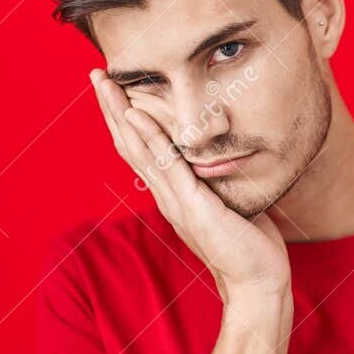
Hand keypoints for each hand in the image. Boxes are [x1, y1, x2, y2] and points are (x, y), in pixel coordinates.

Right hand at [92, 70, 290, 303]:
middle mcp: (165, 196)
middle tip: (97, 73)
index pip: (139, 149)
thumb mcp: (226, 201)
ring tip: (106, 83)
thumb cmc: (248, 243)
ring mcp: (174, 201)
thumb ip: (214, 179)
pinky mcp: (191, 206)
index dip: (123, 118)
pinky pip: (165, 165)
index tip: (114, 87)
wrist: (256, 280)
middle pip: (128, 143)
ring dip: (119, 113)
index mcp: (171, 194)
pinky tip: (136, 113)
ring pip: (137, 149)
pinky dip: (148, 137)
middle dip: (111, 107)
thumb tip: (220, 155)